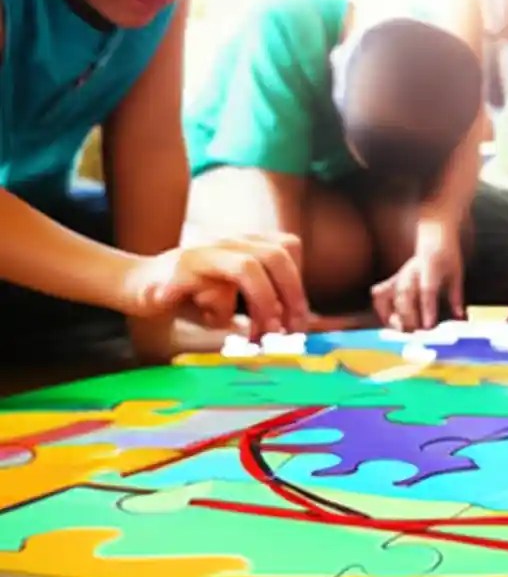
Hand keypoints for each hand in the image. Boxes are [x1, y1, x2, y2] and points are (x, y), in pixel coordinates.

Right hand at [122, 234, 308, 341]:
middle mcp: (229, 242)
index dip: (298, 282)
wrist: (133, 284)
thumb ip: (266, 305)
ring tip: (258, 335)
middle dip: (290, 295)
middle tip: (288, 331)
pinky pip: (210, 289)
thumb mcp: (233, 298)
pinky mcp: (180, 270)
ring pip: (248, 268)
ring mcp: (204, 252)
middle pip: (276, 255)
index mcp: (246, 244)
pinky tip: (209, 321)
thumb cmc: (190, 295)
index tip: (296, 318)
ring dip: (261, 305)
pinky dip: (218, 313)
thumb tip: (306, 324)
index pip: (289, 247)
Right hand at [372, 231, 465, 331]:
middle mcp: (412, 271)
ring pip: (390, 295)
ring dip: (393, 315)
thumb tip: (460, 317)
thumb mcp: (456, 275)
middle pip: (405, 295)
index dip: (427, 308)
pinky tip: (390, 322)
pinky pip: (380, 295)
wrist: (435, 240)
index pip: (427, 289)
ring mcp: (400, 275)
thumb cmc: (447, 260)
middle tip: (418, 332)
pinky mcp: (393, 280)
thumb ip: (456, 296)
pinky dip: (381, 310)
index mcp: (431, 268)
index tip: (428, 326)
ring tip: (402, 330)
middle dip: (409, 316)